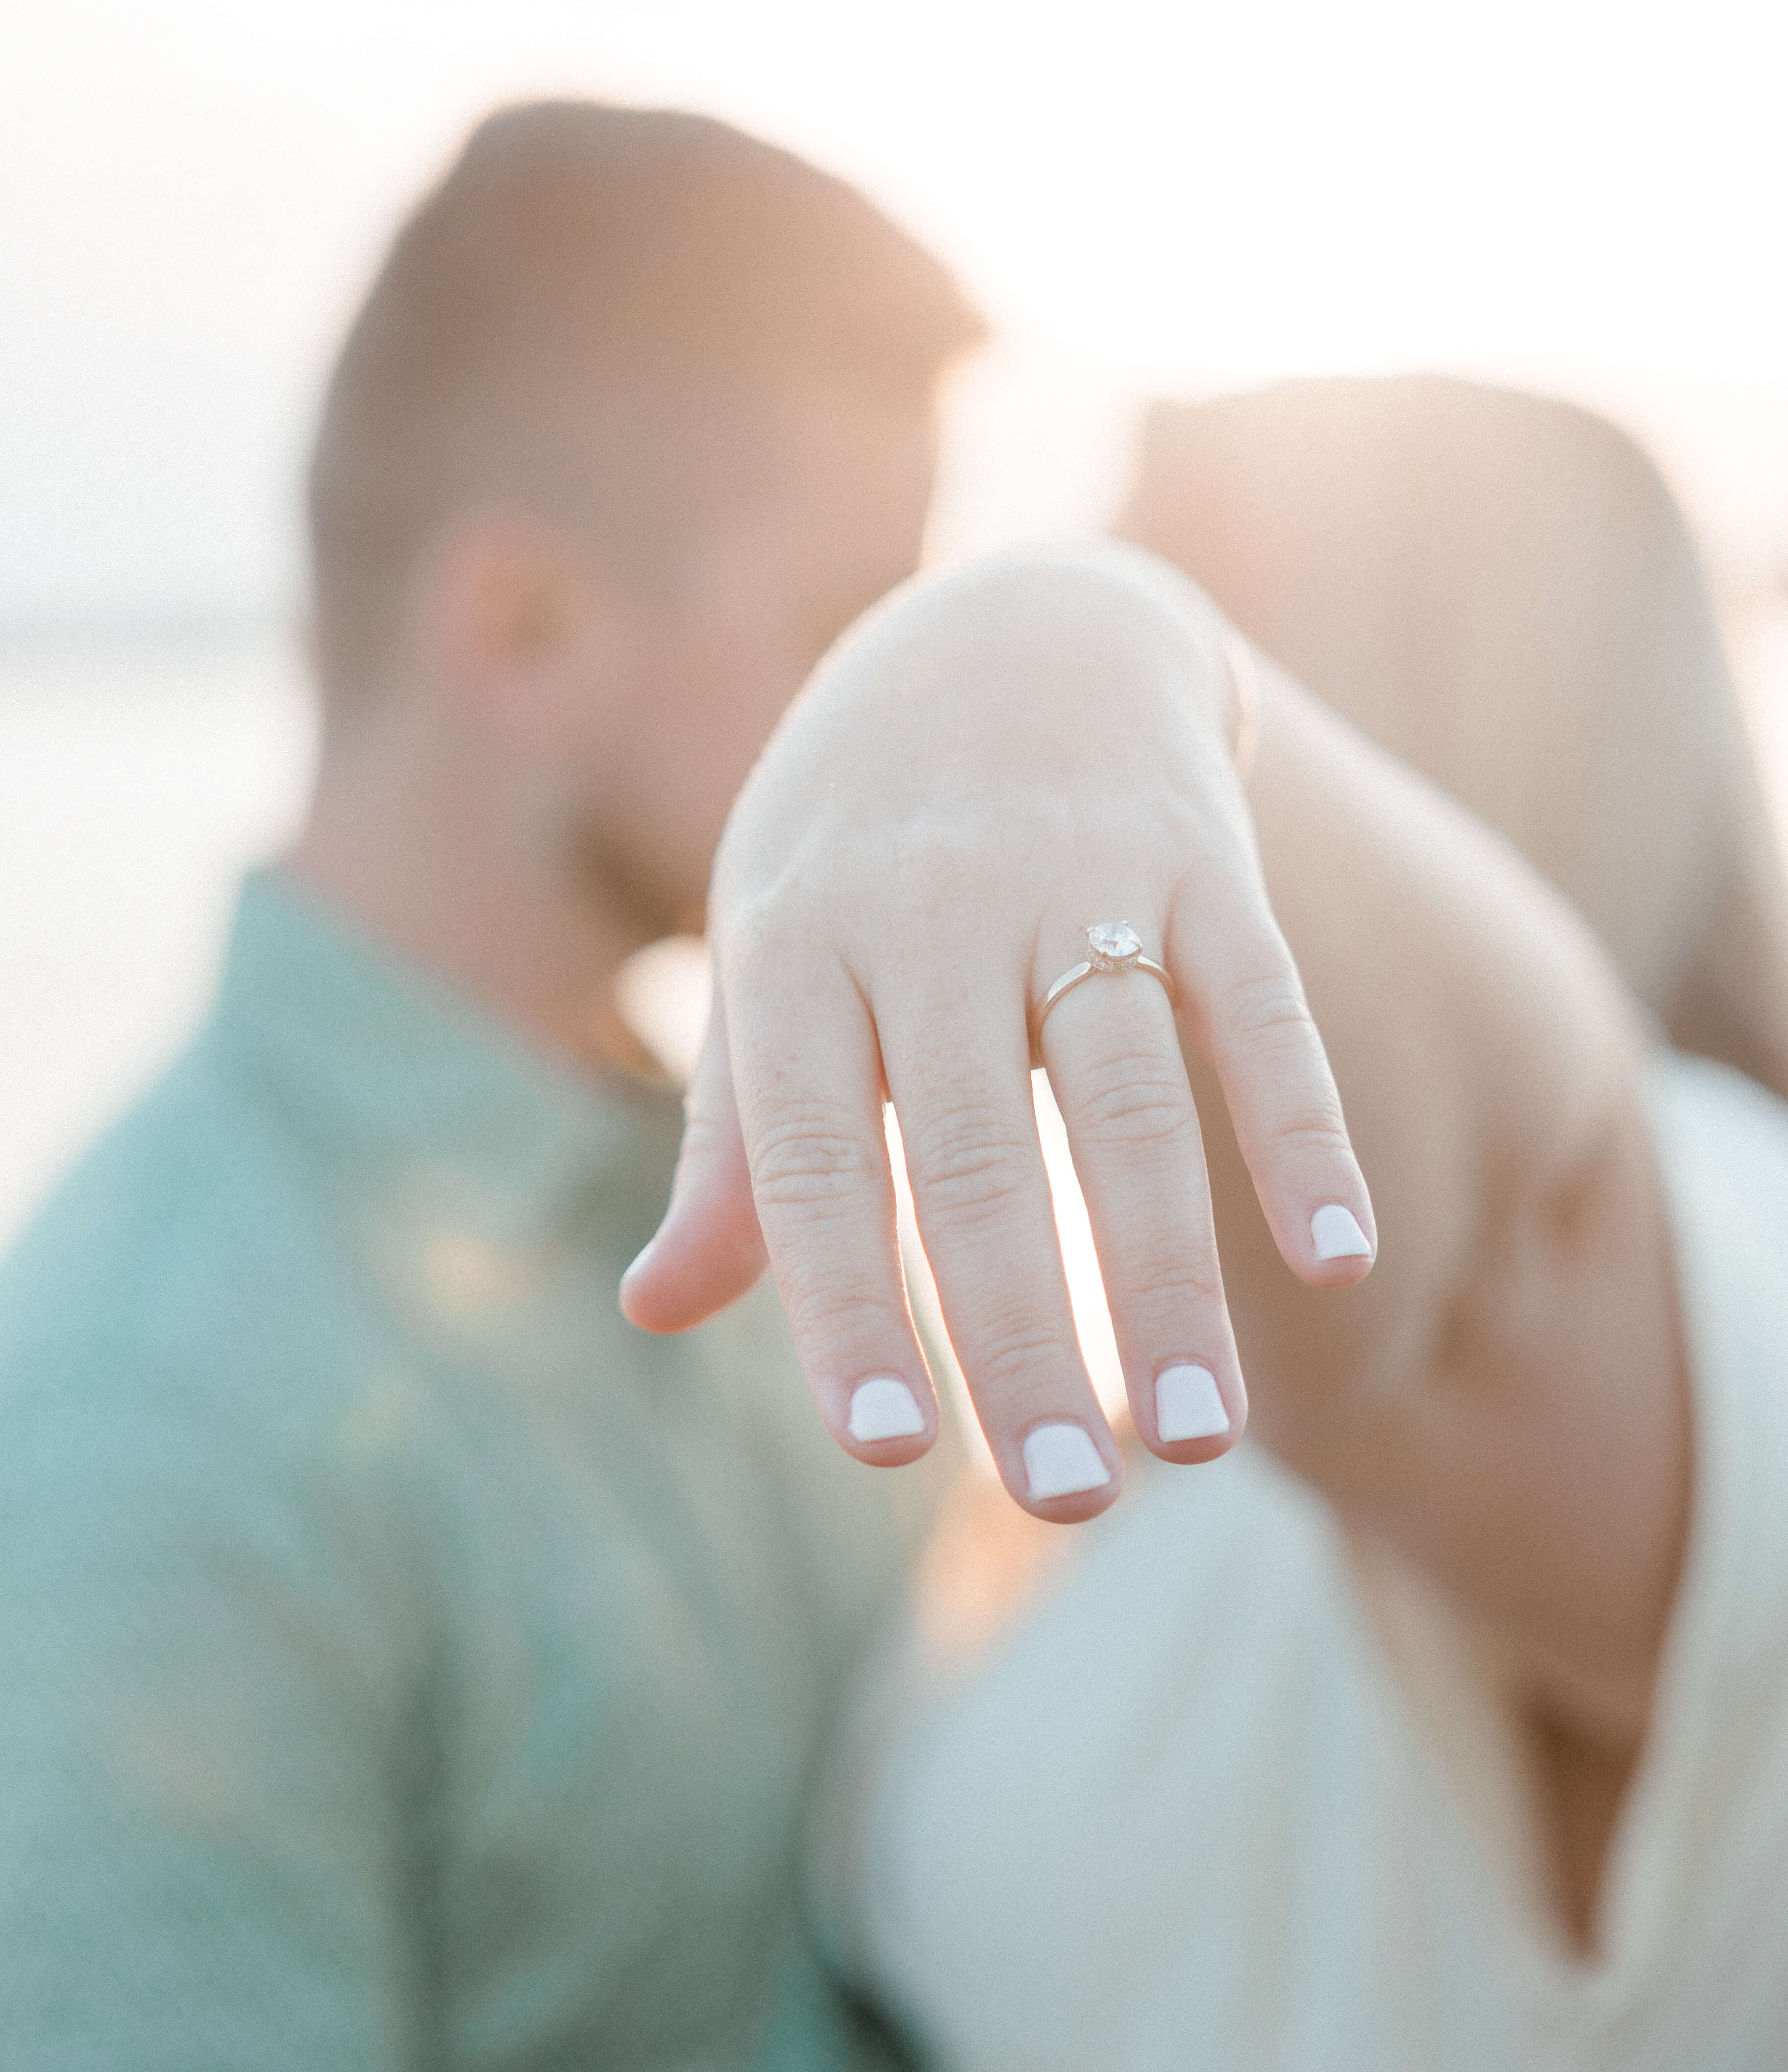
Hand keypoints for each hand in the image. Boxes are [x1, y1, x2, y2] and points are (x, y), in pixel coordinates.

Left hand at [620, 544, 1374, 1519]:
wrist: (1006, 629)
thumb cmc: (860, 841)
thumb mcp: (769, 956)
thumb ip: (737, 1141)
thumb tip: (652, 1309)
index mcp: (797, 946)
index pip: (808, 1152)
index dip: (843, 1297)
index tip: (881, 1450)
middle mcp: (929, 912)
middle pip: (975, 1151)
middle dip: (1021, 1331)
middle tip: (1063, 1498)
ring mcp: (1074, 877)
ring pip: (1123, 1095)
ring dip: (1167, 1271)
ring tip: (1202, 1443)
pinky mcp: (1199, 854)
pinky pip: (1255, 1001)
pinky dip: (1300, 1123)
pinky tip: (1337, 1257)